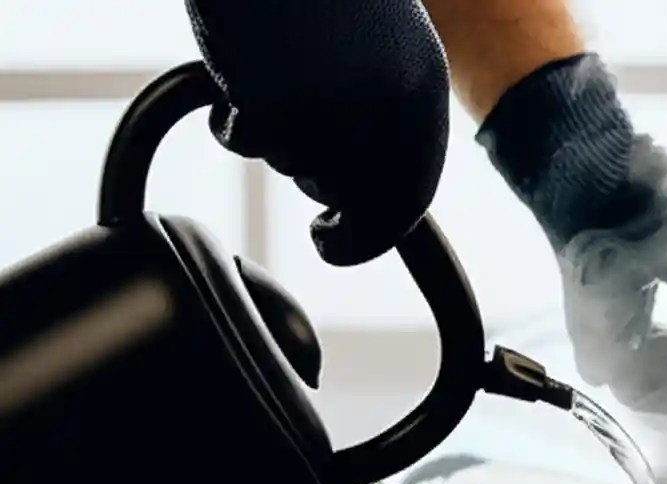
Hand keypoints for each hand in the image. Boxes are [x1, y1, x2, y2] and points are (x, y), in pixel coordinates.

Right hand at [185, 0, 450, 265]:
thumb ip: (389, 115)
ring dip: (281, 143)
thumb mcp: (386, 50)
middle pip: (353, 200)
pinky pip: (246, 140)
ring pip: (297, 169)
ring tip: (280, 83)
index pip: (410, 193)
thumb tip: (372, 191)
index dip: (374, 231)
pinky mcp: (268, 97)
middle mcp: (384, 106)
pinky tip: (244, 81)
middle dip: (325, 200)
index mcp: (423, 91)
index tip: (342, 241)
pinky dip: (236, 121)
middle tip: (308, 196)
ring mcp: (327, 105)